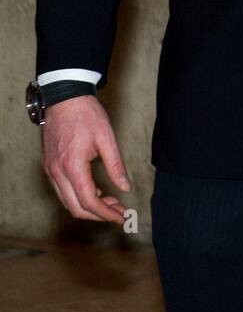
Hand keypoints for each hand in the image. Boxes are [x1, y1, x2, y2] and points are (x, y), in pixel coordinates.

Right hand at [41, 96, 130, 222]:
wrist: (64, 96)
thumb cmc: (86, 113)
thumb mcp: (106, 137)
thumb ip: (116, 165)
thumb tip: (125, 187)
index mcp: (73, 166)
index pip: (88, 201)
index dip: (106, 213)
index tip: (121, 216)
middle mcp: (57, 172)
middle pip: (75, 208)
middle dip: (99, 214)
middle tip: (118, 211)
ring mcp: (50, 169)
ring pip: (67, 201)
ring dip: (88, 206)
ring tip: (110, 201)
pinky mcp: (49, 165)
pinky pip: (62, 190)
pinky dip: (78, 196)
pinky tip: (94, 189)